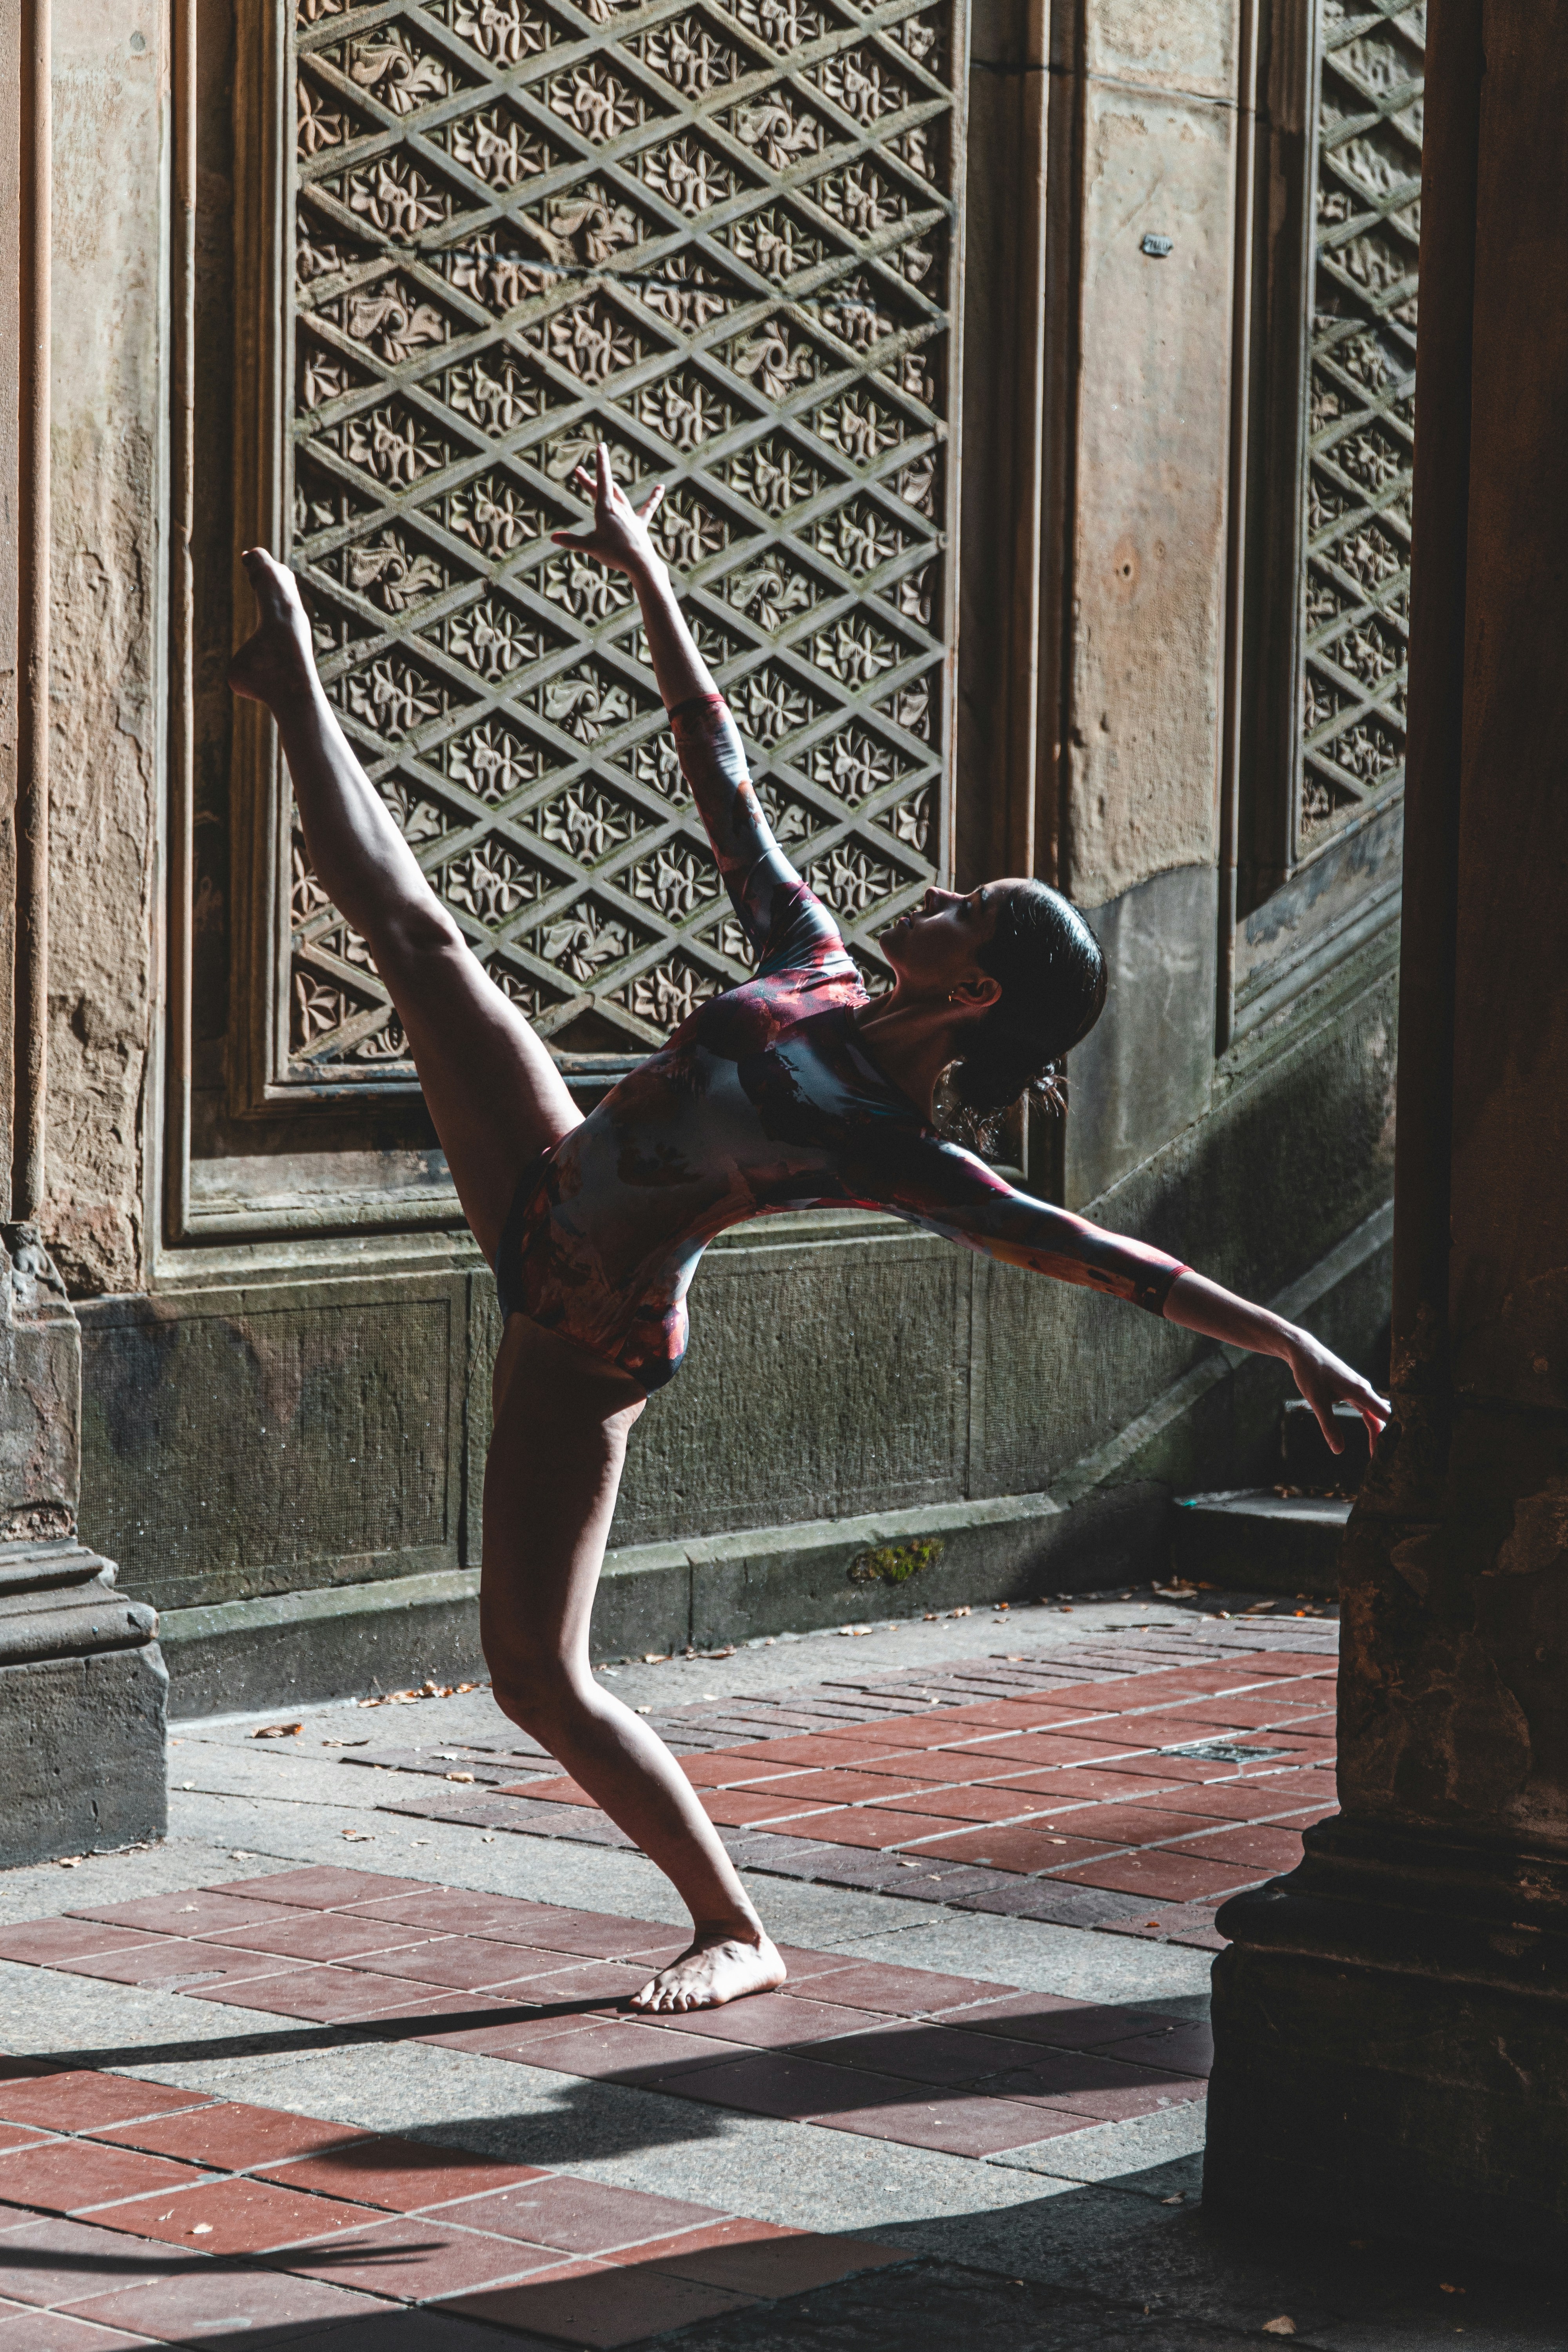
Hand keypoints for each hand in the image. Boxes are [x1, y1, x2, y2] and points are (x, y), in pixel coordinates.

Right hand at [551, 443, 665, 577]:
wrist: (639, 563)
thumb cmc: (614, 554)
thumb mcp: (589, 547)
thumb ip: (572, 541)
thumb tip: (553, 538)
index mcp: (605, 509)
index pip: (601, 480)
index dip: (601, 462)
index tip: (600, 446)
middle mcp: (619, 508)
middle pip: (605, 487)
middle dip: (591, 480)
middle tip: (579, 473)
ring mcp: (630, 515)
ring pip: (620, 495)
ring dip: (610, 486)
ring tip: (602, 481)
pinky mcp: (640, 524)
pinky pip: (648, 507)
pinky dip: (654, 497)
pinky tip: (661, 487)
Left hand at [1285, 1332, 1389, 1454]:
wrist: (1303, 1350)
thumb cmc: (1310, 1372)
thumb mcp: (1317, 1401)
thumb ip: (1328, 1426)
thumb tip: (1338, 1450)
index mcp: (1361, 1392)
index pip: (1386, 1416)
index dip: (1392, 1434)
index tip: (1395, 1451)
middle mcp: (1364, 1390)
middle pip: (1382, 1417)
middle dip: (1386, 1437)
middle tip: (1387, 1459)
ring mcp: (1360, 1389)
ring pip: (1375, 1413)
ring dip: (1378, 1431)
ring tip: (1380, 1450)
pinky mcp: (1353, 1389)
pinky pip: (1367, 1408)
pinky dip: (1371, 1422)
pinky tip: (1374, 1433)